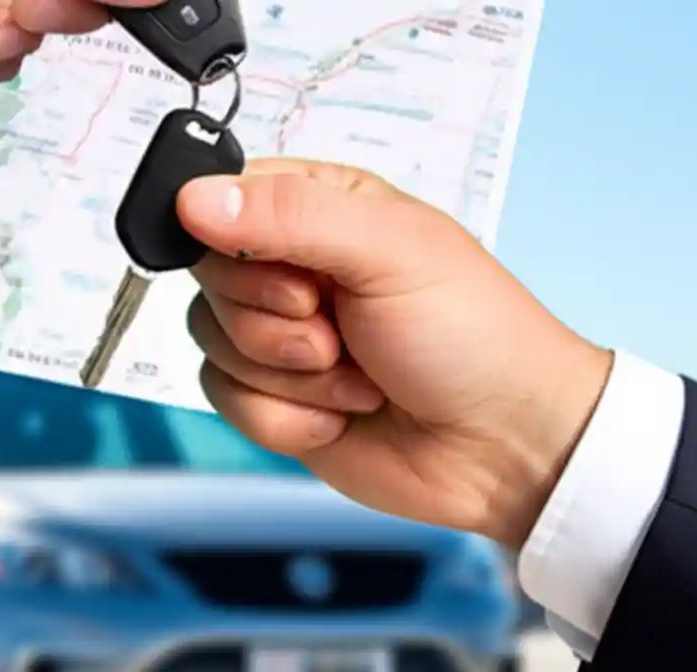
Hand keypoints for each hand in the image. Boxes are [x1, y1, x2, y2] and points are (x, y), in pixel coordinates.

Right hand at [178, 159, 614, 549]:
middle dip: (273, 317)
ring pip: (212, 343)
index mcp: (322, 208)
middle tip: (340, 325)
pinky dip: (287, 417)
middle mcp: (294, 268)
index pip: (224, 198)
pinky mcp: (275, 399)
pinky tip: (343, 414)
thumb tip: (194, 199)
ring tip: (359, 374)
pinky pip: (225, 401)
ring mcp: (281, 337)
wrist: (503, 449)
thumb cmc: (473, 334)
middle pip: (210, 277)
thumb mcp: (387, 250)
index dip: (237, 239)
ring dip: (290, 373)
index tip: (295, 272)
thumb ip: (289, 215)